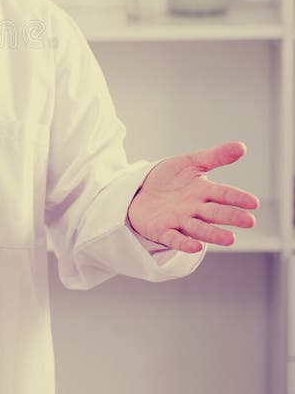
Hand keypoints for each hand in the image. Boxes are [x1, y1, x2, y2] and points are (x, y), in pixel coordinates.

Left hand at [126, 141, 258, 253]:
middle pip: (215, 213)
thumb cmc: (170, 178)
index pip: (224, 194)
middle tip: (249, 221)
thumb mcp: (190, 162)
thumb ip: (215, 156)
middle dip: (231, 217)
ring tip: (231, 239)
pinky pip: (174, 238)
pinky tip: (194, 246)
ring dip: (214, 234)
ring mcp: (180, 221)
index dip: (238, 197)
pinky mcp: (162, 231)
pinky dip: (184, 243)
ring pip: (199, 229)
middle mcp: (195, 209)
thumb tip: (242, 146)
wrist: (140, 189)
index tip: (253, 202)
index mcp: (204, 192)